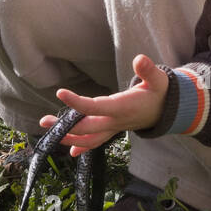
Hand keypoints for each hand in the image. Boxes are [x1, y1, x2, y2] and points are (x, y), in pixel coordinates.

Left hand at [38, 54, 168, 157]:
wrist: (167, 111)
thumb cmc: (159, 92)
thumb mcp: (159, 79)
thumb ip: (149, 70)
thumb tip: (140, 59)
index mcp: (122, 108)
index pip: (95, 107)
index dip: (77, 103)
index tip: (60, 93)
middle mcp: (115, 122)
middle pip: (86, 129)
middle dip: (65, 127)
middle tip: (44, 120)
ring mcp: (113, 128)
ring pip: (88, 139)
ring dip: (68, 137)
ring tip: (49, 130)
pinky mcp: (113, 130)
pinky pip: (96, 142)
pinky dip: (83, 147)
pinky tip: (71, 150)